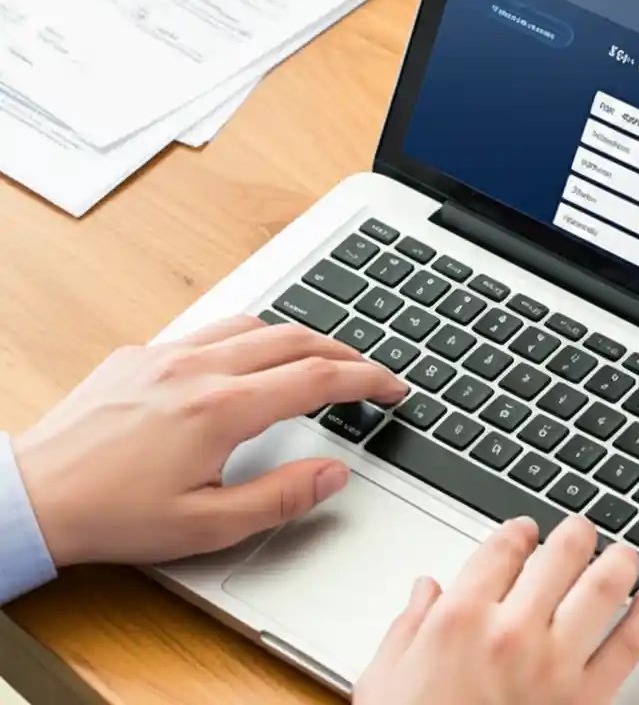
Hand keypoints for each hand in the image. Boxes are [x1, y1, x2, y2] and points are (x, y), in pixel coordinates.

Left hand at [13, 315, 407, 566]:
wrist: (31, 497)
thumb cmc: (112, 516)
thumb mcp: (208, 525)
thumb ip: (281, 497)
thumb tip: (334, 474)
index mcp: (223, 409)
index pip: (318, 378)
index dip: (368, 379)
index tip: (393, 386)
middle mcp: (197, 369)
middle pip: (294, 338)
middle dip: (343, 350)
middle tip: (368, 370)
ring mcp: (165, 355)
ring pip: (252, 324)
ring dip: (296, 337)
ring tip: (317, 359)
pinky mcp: (138, 356)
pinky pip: (208, 330)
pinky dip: (245, 339)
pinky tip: (246, 363)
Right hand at [355, 516, 638, 704]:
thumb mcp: (383, 680)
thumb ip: (408, 627)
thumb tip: (425, 591)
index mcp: (460, 620)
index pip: (503, 550)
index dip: (520, 530)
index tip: (527, 529)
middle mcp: (512, 633)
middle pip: (561, 556)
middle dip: (576, 534)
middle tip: (582, 530)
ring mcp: (555, 666)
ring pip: (603, 589)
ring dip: (619, 563)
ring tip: (625, 554)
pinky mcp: (586, 701)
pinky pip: (630, 647)